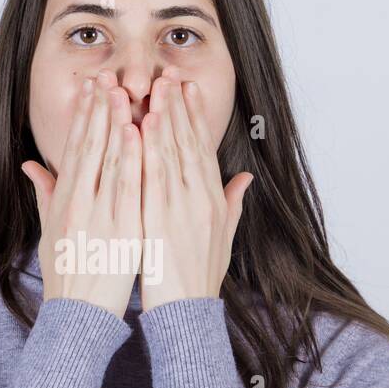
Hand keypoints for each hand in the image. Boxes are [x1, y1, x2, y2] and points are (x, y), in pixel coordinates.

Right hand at [21, 69, 142, 318]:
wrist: (78, 315)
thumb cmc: (67, 276)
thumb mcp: (49, 232)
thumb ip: (43, 194)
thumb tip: (30, 164)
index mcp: (63, 202)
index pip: (74, 149)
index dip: (83, 117)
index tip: (91, 89)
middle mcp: (78, 204)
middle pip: (89, 147)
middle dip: (98, 110)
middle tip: (106, 77)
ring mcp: (99, 215)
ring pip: (108, 160)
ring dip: (115, 123)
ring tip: (122, 92)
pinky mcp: (120, 229)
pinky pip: (127, 187)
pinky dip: (130, 158)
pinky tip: (136, 133)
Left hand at [140, 65, 253, 311]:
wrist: (187, 312)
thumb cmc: (199, 279)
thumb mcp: (223, 238)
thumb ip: (233, 203)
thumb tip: (245, 178)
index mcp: (213, 202)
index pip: (203, 150)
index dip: (195, 118)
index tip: (188, 90)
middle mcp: (200, 200)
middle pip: (189, 144)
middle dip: (179, 107)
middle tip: (171, 74)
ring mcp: (180, 209)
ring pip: (172, 154)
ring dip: (164, 117)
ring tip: (158, 88)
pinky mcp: (160, 220)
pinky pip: (153, 178)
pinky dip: (150, 149)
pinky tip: (143, 125)